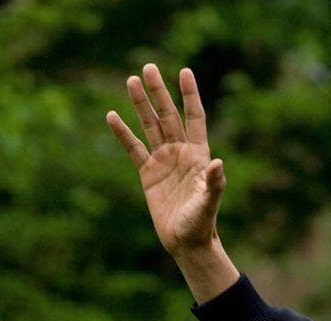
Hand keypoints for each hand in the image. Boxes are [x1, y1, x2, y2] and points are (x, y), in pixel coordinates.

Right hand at [107, 64, 238, 297]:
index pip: (194, 117)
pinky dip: (122, 133)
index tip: (184, 71)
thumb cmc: (202, 224)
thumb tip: (218, 163)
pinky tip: (112, 116)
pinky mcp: (147, 173)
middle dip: (159, 92)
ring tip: (131, 80)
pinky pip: (133, 148)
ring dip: (141, 105)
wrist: (186, 243)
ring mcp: (163, 161)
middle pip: (168, 115)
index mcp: (198, 154)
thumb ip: (214, 183)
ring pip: (150, 126)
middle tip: (148, 67)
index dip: (189, 95)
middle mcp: (180, 152)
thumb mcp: (209, 203)